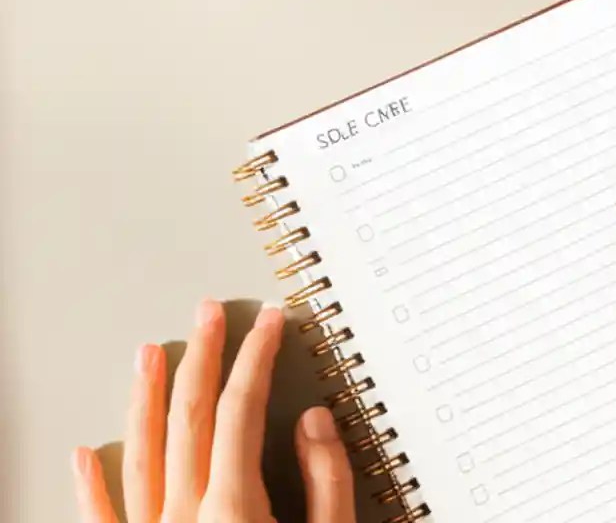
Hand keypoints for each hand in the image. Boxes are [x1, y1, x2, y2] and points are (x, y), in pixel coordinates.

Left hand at [70, 301, 356, 522]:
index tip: (268, 323)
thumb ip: (327, 483)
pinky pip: (106, 516)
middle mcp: (188, 516)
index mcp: (236, 507)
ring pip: (143, 454)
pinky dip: (93, 484)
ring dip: (147, 399)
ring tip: (149, 354)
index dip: (257, 356)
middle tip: (209, 314)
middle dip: (203, 356)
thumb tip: (316, 423)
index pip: (242, 408)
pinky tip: (85, 454)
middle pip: (191, 417)